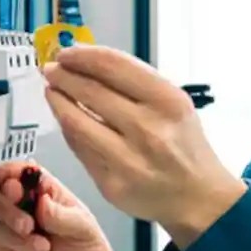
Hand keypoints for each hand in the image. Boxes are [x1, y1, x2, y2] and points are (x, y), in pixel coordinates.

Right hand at [0, 162, 120, 250]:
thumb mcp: (86, 230)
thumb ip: (62, 215)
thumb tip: (41, 201)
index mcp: (47, 194)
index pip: (23, 172)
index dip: (13, 170)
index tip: (11, 177)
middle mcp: (25, 207)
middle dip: (5, 192)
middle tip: (17, 198)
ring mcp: (11, 228)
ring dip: (8, 215)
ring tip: (31, 229)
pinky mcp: (2, 250)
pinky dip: (14, 240)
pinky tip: (36, 248)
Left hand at [42, 45, 246, 247]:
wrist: (198, 197)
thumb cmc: (184, 147)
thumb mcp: (174, 104)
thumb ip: (134, 83)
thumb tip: (86, 62)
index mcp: (167, 102)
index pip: (112, 65)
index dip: (82, 55)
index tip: (67, 52)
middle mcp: (148, 129)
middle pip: (90, 90)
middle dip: (63, 75)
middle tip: (52, 69)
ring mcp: (128, 160)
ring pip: (76, 122)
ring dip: (58, 101)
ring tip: (52, 91)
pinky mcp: (111, 184)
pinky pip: (79, 149)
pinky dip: (69, 130)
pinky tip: (66, 120)